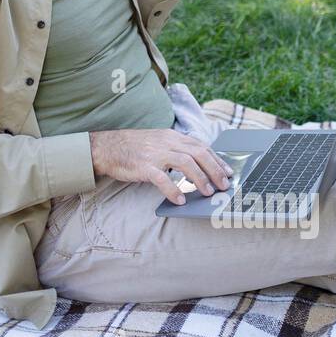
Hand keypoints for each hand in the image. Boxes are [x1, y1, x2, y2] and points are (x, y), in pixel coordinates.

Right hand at [89, 128, 233, 205]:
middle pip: (198, 154)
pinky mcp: (143, 166)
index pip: (201, 147)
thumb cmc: (133, 147)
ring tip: (207, 193)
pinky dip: (173, 190)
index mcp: (172, 136)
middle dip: (215, 170)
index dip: (217, 160)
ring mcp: (155, 153)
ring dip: (200, 178)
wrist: (106, 146)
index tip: (228, 173)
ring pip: (185, 163)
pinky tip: (180, 200)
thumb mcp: (158, 141)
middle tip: (223, 186)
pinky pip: (162, 178)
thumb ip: (176, 149)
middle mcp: (166, 142)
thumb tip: (197, 164)